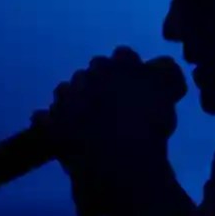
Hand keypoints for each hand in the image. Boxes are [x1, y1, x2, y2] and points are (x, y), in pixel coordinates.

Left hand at [33, 47, 186, 203]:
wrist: (117, 159)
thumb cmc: (147, 122)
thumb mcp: (169, 89)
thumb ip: (166, 71)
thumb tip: (160, 65)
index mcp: (117, 65)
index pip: (124, 56)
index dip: (132, 70)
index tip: (139, 86)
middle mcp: (87, 76)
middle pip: (94, 71)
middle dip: (102, 83)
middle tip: (115, 104)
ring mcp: (66, 100)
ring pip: (67, 91)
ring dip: (76, 100)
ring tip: (89, 121)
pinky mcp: (52, 127)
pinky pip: (45, 119)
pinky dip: (51, 122)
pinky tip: (61, 130)